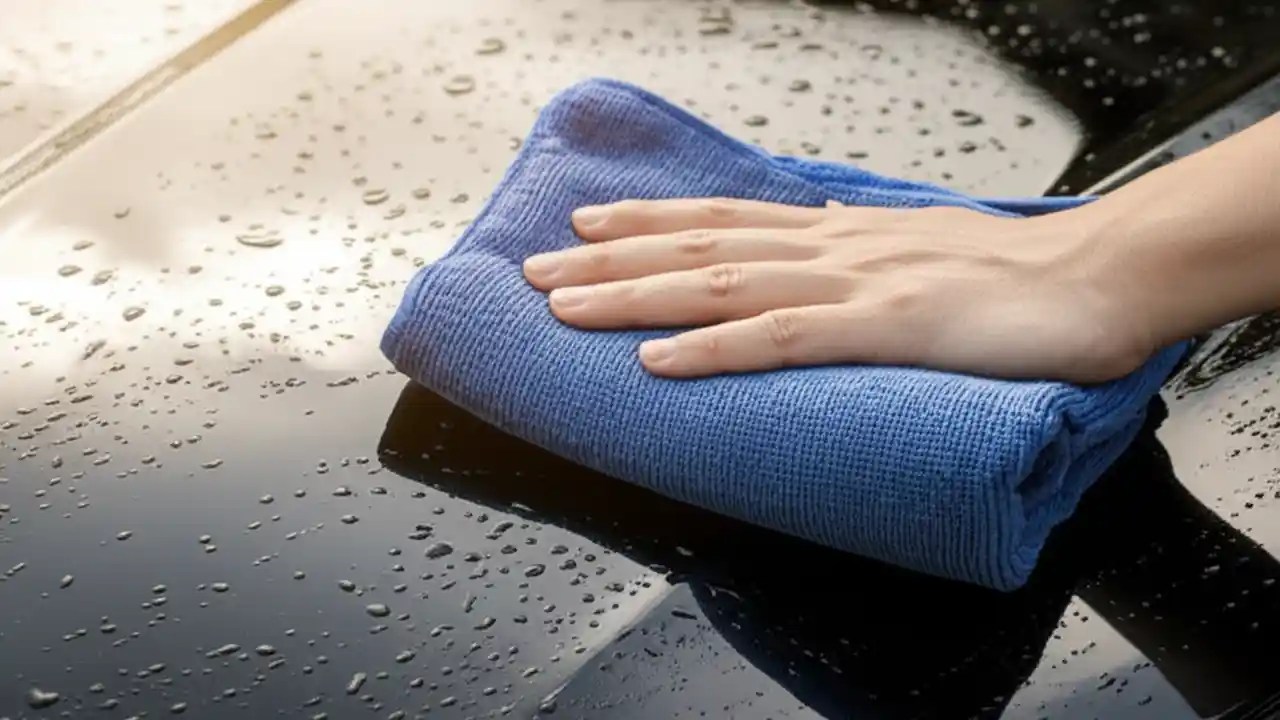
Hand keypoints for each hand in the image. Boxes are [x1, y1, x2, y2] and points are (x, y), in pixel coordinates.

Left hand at [522, 197, 1154, 382]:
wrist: (1102, 279)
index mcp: (842, 235)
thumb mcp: (922, 252)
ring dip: (634, 296)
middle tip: (539, 267)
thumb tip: (822, 245)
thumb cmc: (1021, 275)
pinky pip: (781, 339)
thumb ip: (865, 254)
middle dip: (611, 257)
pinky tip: (656, 363)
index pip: (724, 218)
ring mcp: (856, 285)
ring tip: (564, 307)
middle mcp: (834, 248)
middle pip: (700, 245)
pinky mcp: (888, 330)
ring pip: (721, 284)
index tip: (589, 222)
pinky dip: (711, 350)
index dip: (651, 219)